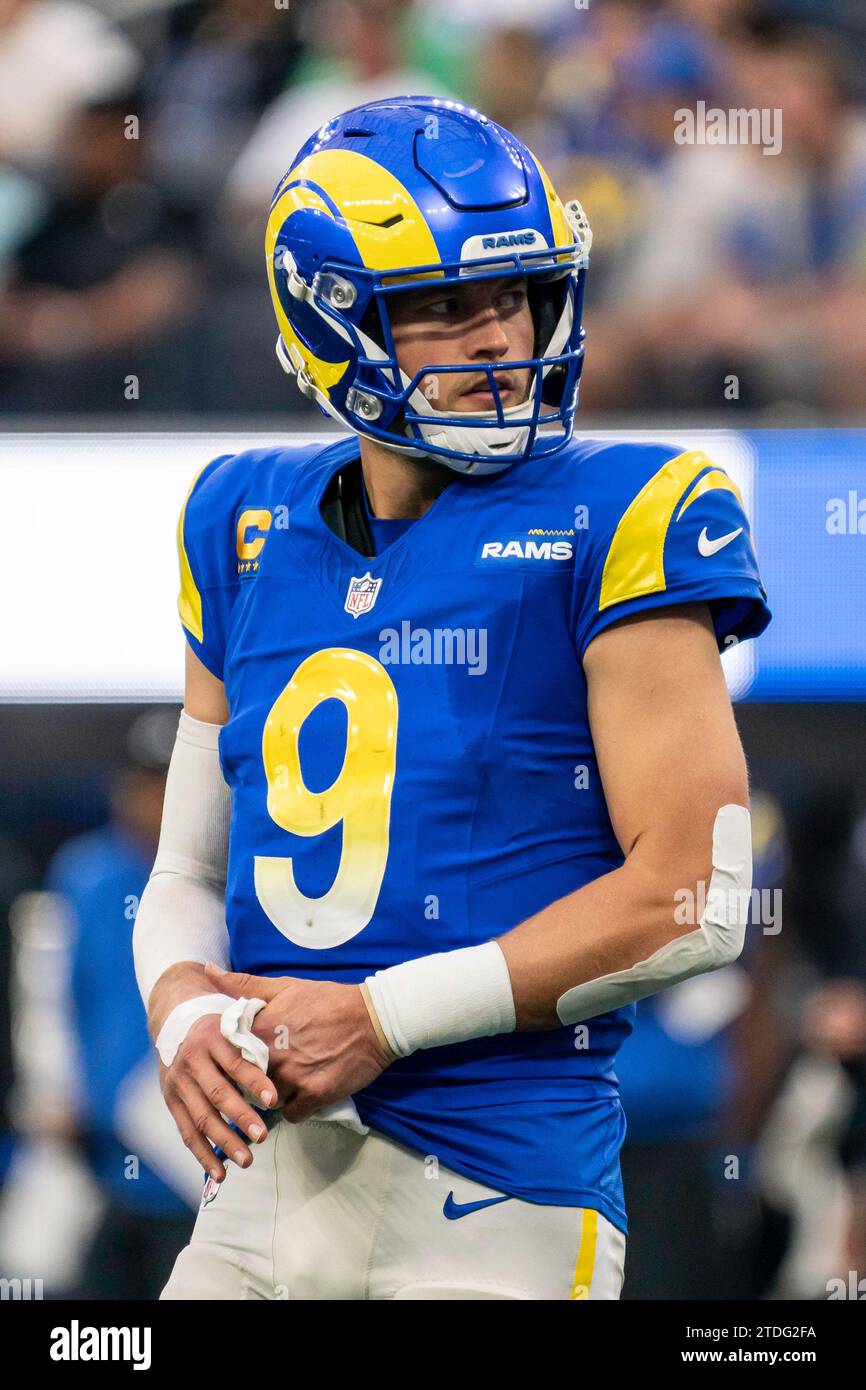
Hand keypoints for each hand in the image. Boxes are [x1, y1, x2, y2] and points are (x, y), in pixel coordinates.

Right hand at [159, 1012, 277, 1182]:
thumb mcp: (233, 1026)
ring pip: (202, 1118)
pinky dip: (203, 1154)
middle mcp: (192, 1060)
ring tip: (247, 1160)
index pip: (235, 1063)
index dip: (254, 1082)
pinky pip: (187, 1133)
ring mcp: (179, 1083)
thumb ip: (252, 1044)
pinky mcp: (171, 1102)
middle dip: (241, 1118)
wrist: (175, 1026)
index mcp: (212, 1038)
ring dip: (225, 1142)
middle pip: (218, 1094)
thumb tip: (285, 1065)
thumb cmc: (218, 1031)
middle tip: (262, 1136)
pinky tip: (220, 1173)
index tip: (273, 1100)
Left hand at [203, 964, 394, 1122]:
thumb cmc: (328, 1000)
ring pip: (267, 1102)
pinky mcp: (316, 1095)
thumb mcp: (285, 986)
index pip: (230, 1055)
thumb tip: (208, 970)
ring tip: (285, 1084)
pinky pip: (292, 1115)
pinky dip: (295, 1108)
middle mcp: (275, 1055)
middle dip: (251, 1083)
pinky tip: (302, 1094)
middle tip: (262, 1077)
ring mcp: (296, 1077)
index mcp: (263, 1028)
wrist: (374, 1019)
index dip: (233, 1060)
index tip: (240, 1060)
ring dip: (273, 1097)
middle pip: (246, 1083)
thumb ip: (244, 984)